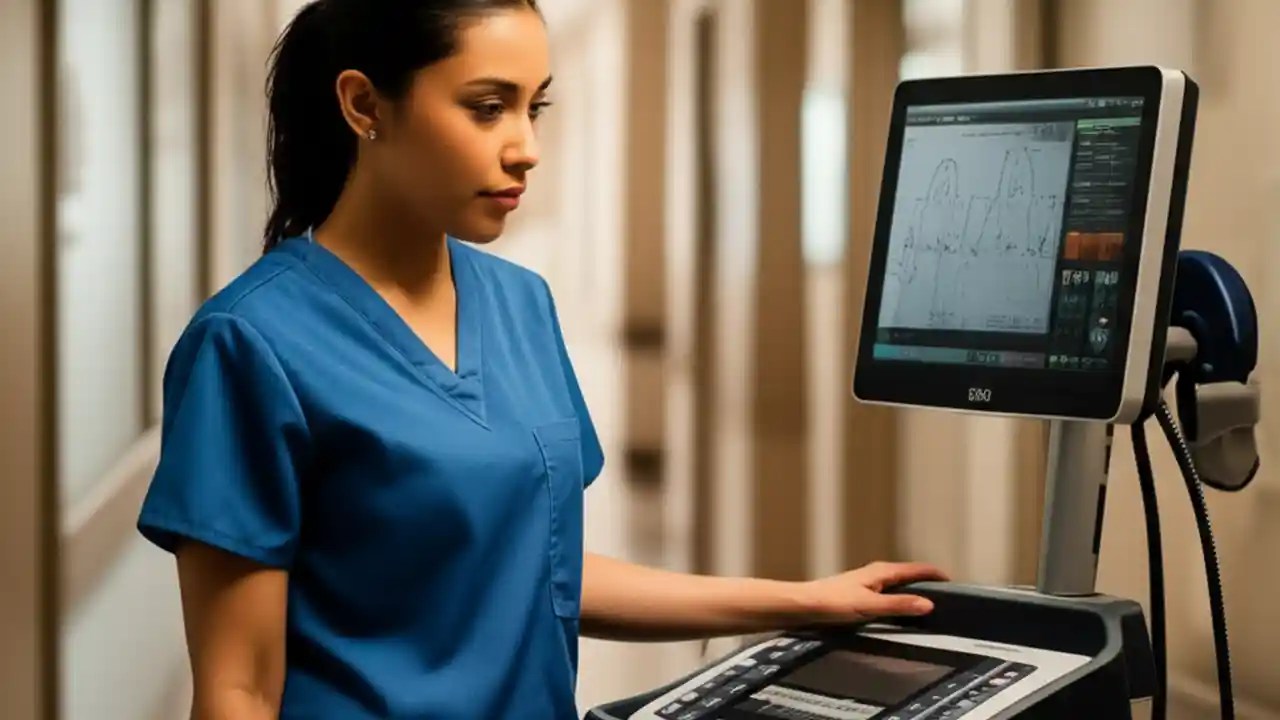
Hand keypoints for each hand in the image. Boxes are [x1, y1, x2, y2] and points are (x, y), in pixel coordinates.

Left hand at [797, 561, 948, 623]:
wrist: (803, 605)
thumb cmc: (832, 602)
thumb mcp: (870, 606)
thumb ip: (899, 605)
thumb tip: (928, 604)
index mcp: (881, 572)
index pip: (915, 569)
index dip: (934, 573)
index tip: (951, 579)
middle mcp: (875, 574)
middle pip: (907, 574)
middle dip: (925, 580)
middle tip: (944, 591)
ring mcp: (866, 583)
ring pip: (896, 583)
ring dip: (911, 589)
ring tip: (925, 600)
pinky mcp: (858, 593)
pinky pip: (886, 593)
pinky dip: (898, 598)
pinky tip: (896, 609)